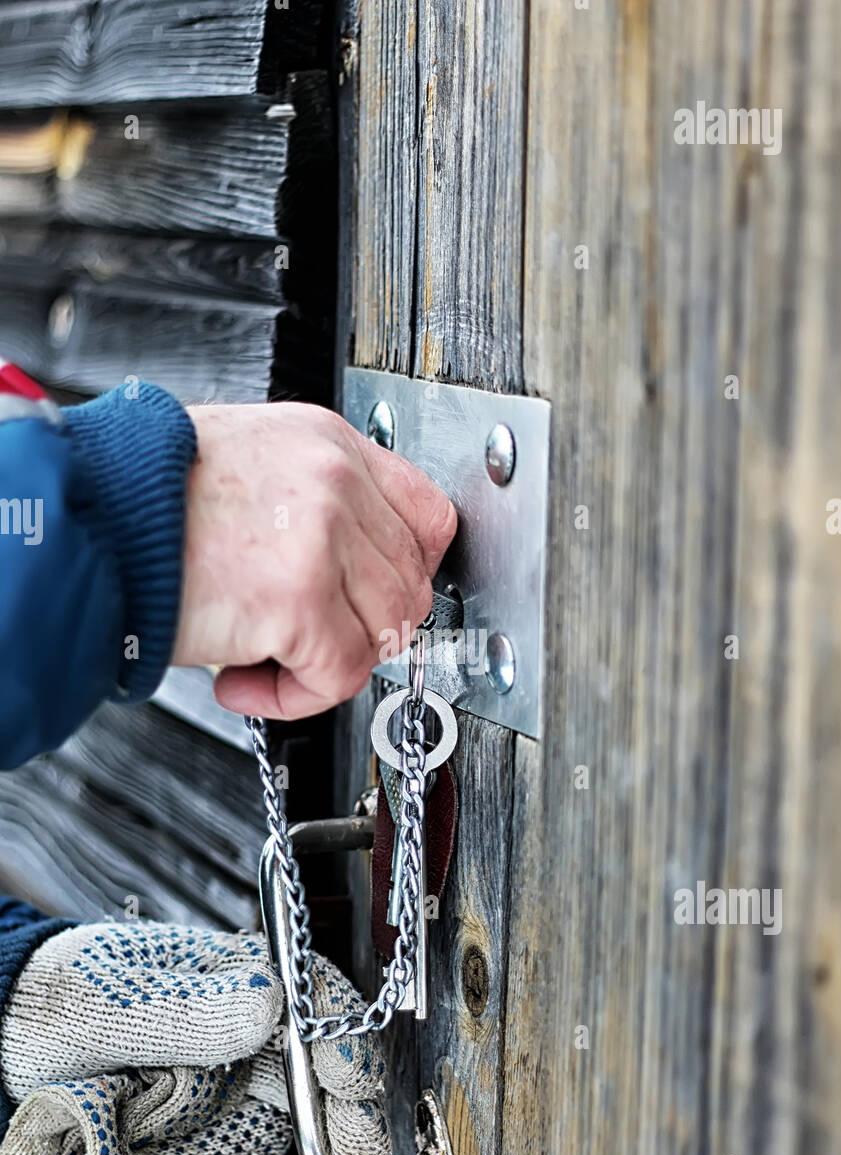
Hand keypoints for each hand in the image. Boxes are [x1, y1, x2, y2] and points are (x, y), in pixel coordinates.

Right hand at [173, 403, 457, 718]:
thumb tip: (352, 566)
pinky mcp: (298, 601)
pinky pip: (339, 675)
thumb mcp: (248, 465)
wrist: (86, 521)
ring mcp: (323, 539)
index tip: (373, 602)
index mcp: (329, 444)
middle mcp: (336, 482)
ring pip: (384, 633)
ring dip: (328, 665)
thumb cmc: (145, 501)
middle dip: (361, 629)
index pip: (427, 517)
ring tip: (265, 661)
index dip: (407, 573)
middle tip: (306, 641)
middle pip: (410, 584)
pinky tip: (240, 680)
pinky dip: (294, 696)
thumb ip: (311, 504)